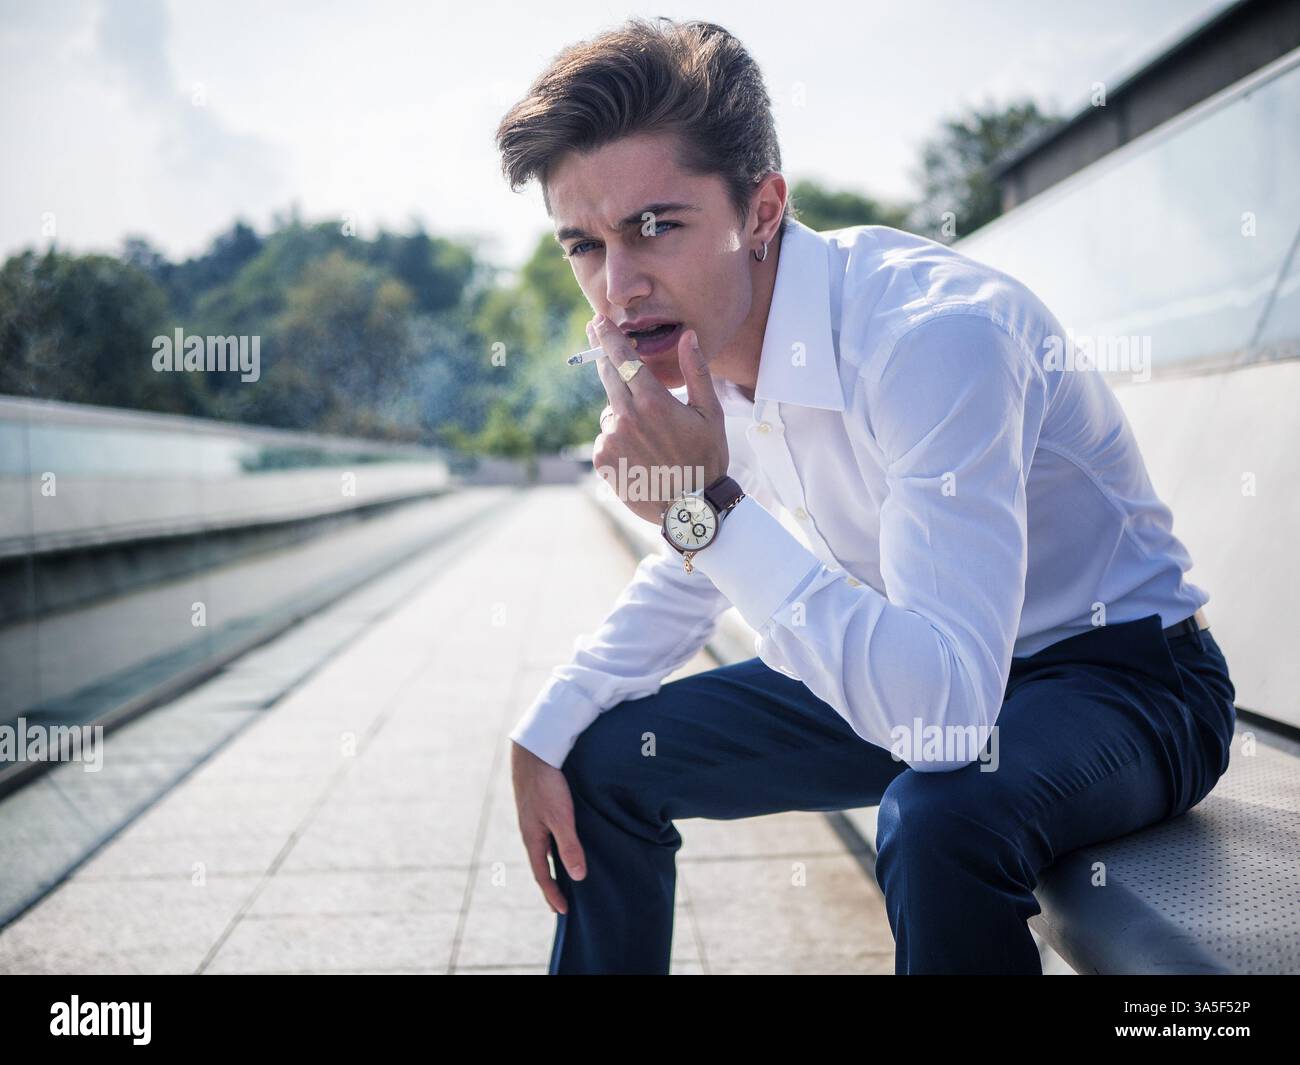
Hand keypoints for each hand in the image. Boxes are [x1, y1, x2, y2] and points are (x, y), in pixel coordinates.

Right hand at [511, 740, 585, 914]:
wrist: (534, 751)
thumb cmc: (546, 785)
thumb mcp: (561, 818)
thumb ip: (569, 847)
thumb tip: (577, 877)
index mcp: (532, 839)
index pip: (541, 875)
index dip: (552, 894)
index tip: (562, 912)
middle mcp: (530, 831)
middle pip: (541, 864)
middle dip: (551, 883)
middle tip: (562, 900)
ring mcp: (534, 818)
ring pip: (544, 848)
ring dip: (554, 864)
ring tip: (567, 875)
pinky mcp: (540, 806)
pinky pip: (547, 833)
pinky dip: (556, 845)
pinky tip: (567, 841)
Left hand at [589, 315, 728, 523]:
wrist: (691, 509)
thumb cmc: (707, 459)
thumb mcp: (710, 414)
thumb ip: (696, 372)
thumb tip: (689, 336)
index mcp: (653, 402)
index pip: (624, 359)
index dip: (609, 337)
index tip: (598, 319)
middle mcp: (627, 418)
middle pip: (608, 376)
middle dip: (604, 357)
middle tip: (596, 336)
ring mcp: (611, 439)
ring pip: (610, 411)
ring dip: (622, 412)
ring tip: (650, 436)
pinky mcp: (602, 459)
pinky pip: (605, 437)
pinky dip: (617, 439)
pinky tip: (639, 454)